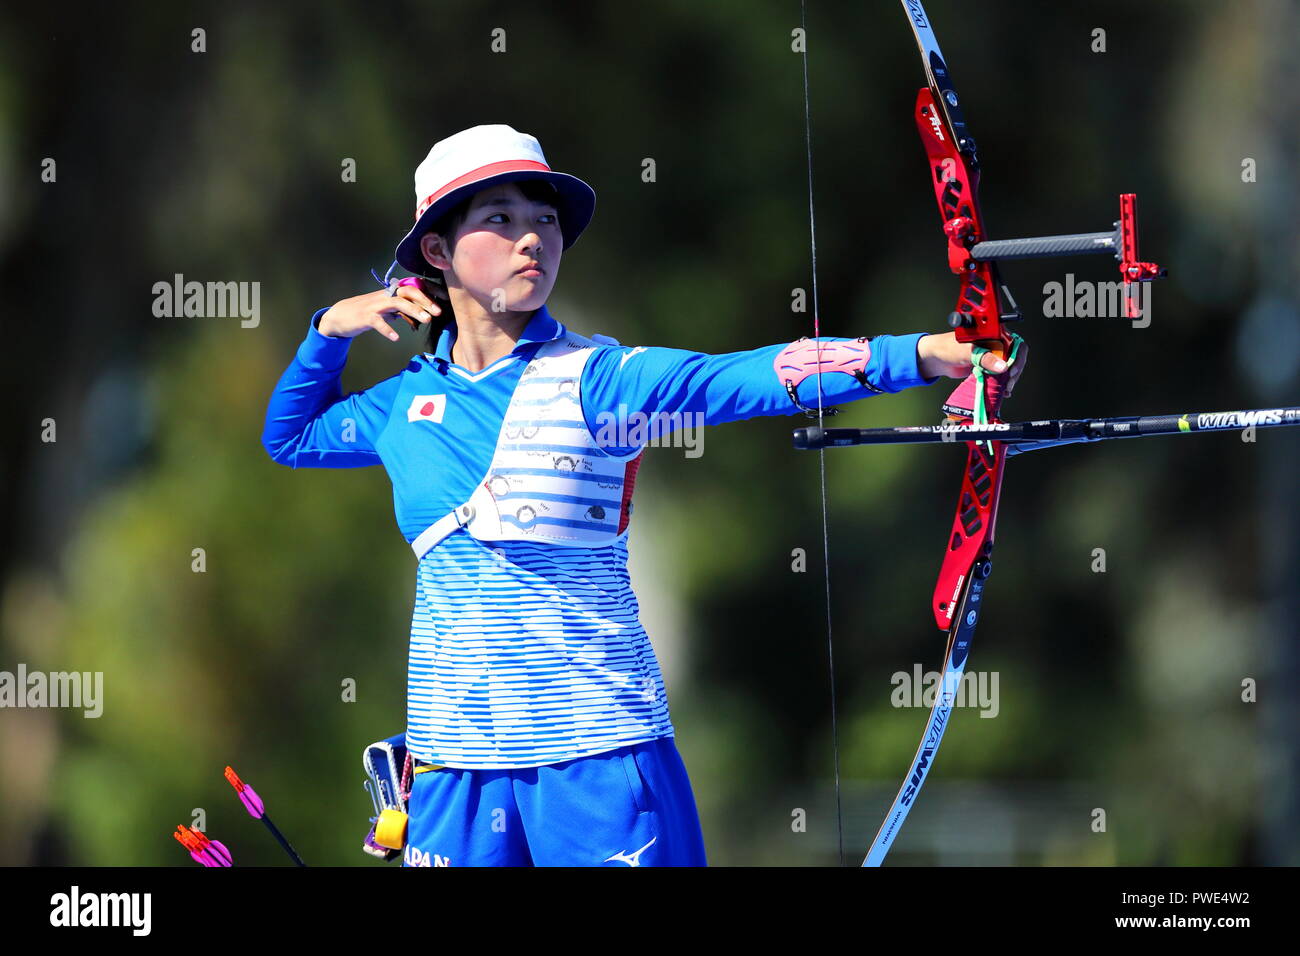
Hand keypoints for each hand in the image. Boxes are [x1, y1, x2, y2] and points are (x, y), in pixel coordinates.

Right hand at [317, 279, 441, 341]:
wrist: (339, 316)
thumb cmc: (366, 313)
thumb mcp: (386, 310)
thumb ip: (402, 311)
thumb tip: (420, 314)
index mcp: (390, 294)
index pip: (412, 289)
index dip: (428, 294)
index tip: (442, 301)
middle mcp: (384, 296)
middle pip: (407, 292)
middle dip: (424, 301)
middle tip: (438, 312)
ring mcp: (374, 305)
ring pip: (397, 303)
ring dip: (413, 310)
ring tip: (426, 320)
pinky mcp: (365, 316)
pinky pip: (378, 322)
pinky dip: (387, 329)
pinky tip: (395, 338)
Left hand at [917, 331, 1027, 396]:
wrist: (936, 358)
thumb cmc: (948, 347)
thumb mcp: (967, 351)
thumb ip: (984, 358)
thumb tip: (1002, 367)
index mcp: (994, 334)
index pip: (1015, 343)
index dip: (1017, 356)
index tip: (1012, 369)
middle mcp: (995, 344)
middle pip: (1015, 357)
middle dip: (1015, 371)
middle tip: (1008, 383)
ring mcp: (991, 356)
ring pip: (1009, 368)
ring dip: (1009, 379)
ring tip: (1005, 389)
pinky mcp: (987, 367)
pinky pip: (999, 375)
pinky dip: (1002, 382)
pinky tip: (1002, 390)